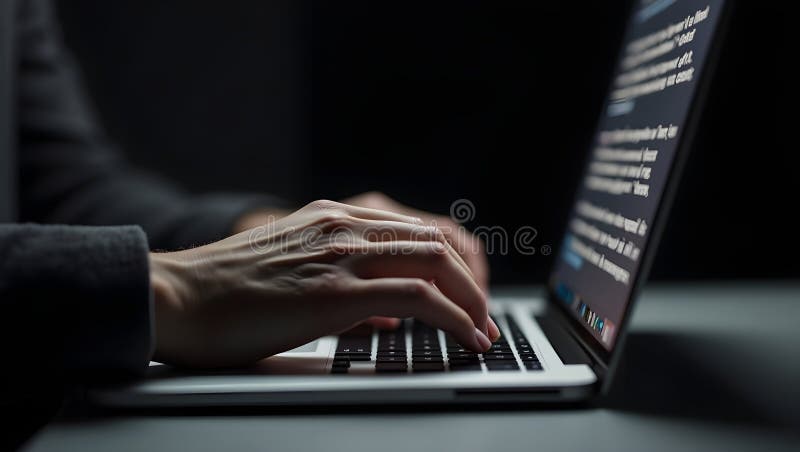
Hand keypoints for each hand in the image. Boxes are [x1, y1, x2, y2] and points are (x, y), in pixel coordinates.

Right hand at [150, 200, 497, 367]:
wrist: (175, 298)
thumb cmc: (225, 294)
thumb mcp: (295, 276)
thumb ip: (344, 289)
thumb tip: (387, 318)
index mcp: (333, 219)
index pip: (416, 231)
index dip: (454, 263)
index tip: (468, 295)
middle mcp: (343, 226)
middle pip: (437, 242)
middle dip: (473, 282)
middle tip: (484, 316)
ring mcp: (340, 255)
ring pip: (436, 263)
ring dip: (472, 299)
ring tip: (483, 330)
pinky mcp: (334, 292)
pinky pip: (417, 298)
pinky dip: (455, 317)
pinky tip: (467, 337)